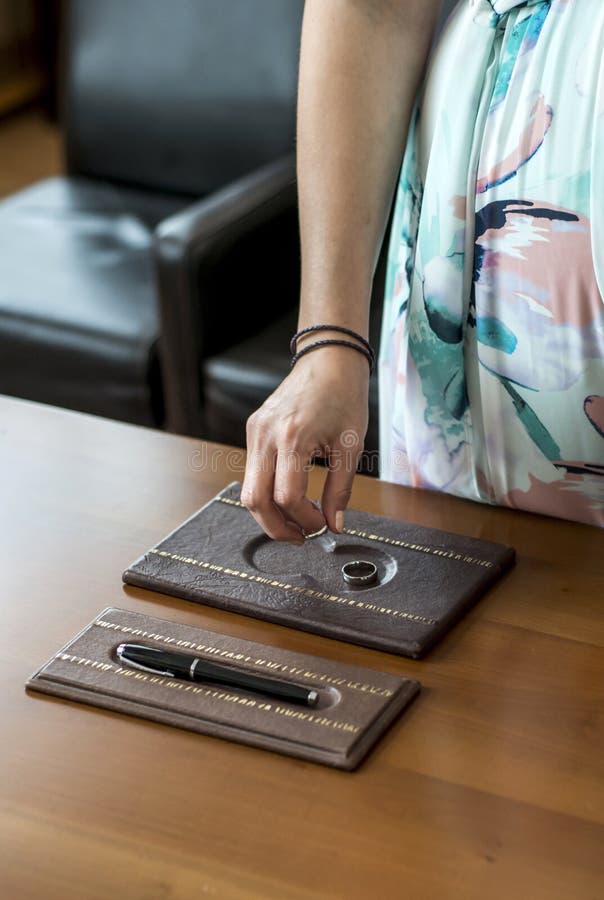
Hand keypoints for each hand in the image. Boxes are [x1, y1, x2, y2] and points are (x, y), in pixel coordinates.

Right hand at [242, 346, 368, 542]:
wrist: (328, 359)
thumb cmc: (344, 396)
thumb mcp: (351, 446)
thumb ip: (340, 490)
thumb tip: (334, 526)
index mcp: (292, 437)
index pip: (287, 497)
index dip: (305, 520)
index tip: (323, 525)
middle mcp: (266, 435)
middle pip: (255, 501)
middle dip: (277, 528)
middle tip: (302, 537)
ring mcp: (254, 431)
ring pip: (248, 490)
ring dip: (270, 513)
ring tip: (297, 521)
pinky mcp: (253, 429)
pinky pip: (252, 471)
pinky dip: (267, 492)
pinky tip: (289, 496)